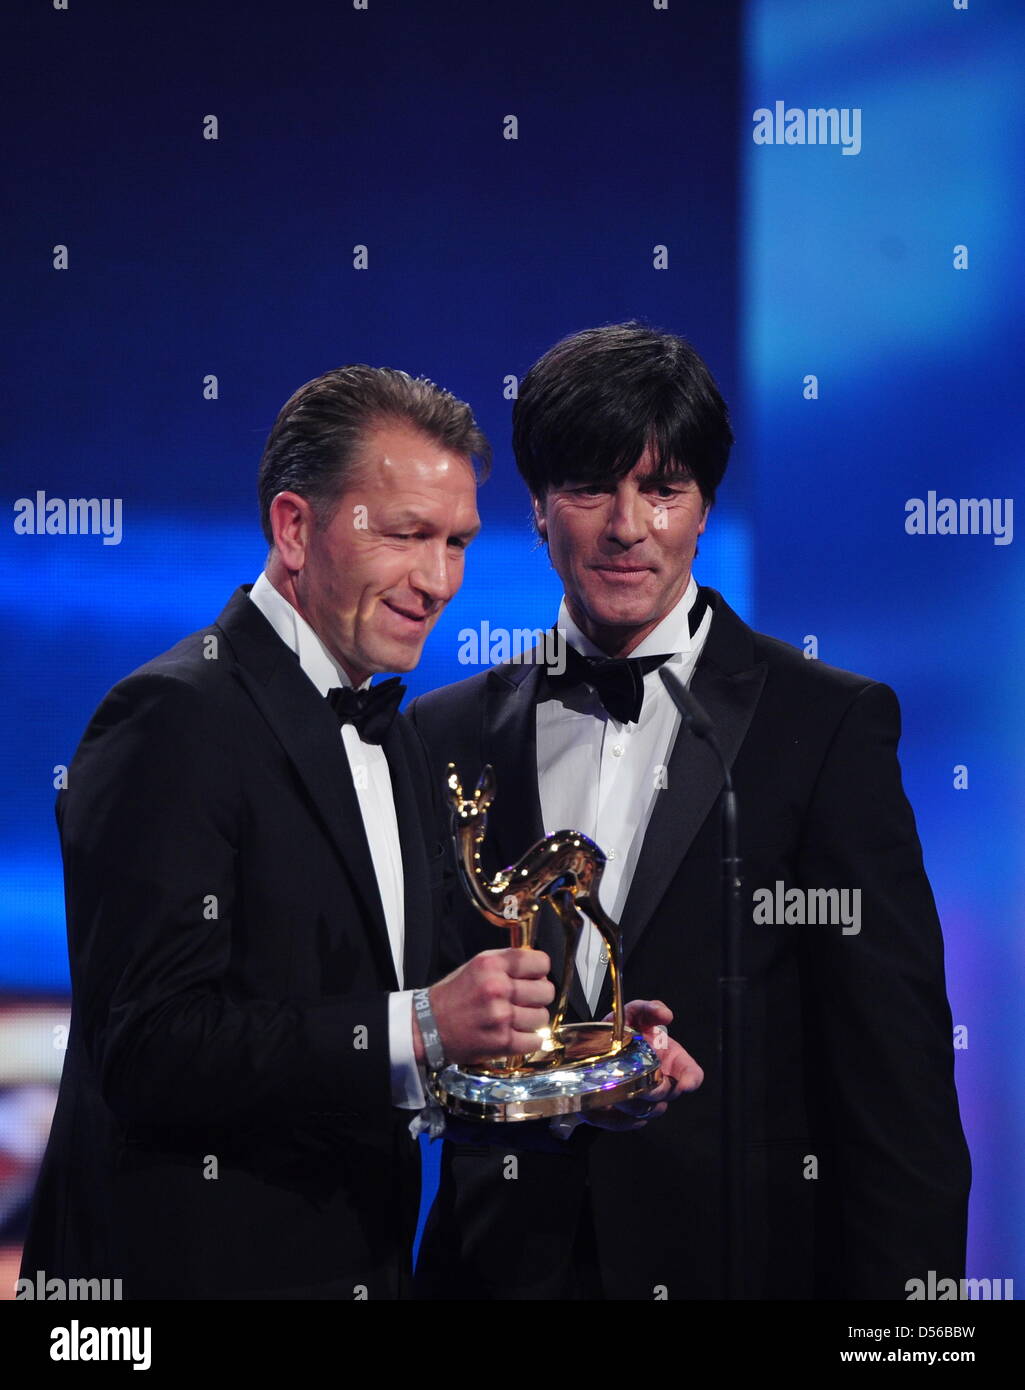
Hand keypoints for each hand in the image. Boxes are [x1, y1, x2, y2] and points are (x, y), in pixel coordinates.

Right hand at [417, 949, 554, 1065]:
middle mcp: (497, 988)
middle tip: (525, 1001)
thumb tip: (537, 966)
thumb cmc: (452, 996)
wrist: (427, 1026)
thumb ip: (506, 962)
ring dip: (532, 1020)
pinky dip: (529, 1040)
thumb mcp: (476, 965)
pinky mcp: (502, 1042)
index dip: (540, 971)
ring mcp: (501, 1016)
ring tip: (516, 1019)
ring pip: (542, 1016)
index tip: (534, 977)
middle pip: (546, 991)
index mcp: (491, 965)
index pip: (540, 962)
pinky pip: (535, 1040)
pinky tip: (516, 1035)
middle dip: (538, 996)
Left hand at [581, 998, 702, 1130]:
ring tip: (616, 1092)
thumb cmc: (621, 1032)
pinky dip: (615, 1119)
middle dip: (654, 1091)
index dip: (691, 1080)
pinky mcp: (619, 1114)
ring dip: (633, 1105)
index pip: (692, 1075)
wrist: (594, 1046)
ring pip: (645, 1112)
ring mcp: (643, 1100)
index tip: (685, 1083)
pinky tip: (607, 1106)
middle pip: (666, 1096)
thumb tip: (665, 1014)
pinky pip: (622, 1124)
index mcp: (670, 1061)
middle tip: (638, 1083)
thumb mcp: (632, 1014)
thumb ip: (649, 1009)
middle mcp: (660, 1083)